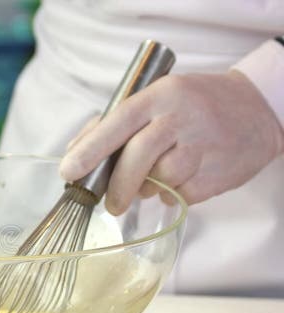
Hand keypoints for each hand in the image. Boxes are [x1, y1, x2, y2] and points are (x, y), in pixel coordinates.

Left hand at [59, 71, 283, 214]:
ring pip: (161, 180)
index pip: (119, 121)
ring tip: (155, 179)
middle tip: (110, 204)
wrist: (258, 110)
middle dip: (117, 185)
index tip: (68, 172)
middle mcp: (182, 116)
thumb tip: (73, 151)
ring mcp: (204, 144)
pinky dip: (172, 194)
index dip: (90, 149)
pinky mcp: (219, 172)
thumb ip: (113, 123)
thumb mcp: (156, 99)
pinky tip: (182, 179)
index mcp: (160, 95)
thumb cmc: (192, 106)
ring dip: (148, 188)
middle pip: (138, 156)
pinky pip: (181, 195)